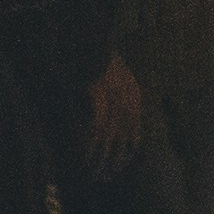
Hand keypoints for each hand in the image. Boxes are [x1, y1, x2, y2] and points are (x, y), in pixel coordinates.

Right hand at [82, 52, 145, 179]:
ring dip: (98, 165)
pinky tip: (80, 163)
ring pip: (106, 148)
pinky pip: (90, 140)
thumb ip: (115, 86)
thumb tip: (105, 102)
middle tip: (103, 177)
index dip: (124, 155)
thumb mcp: (114, 67)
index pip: (133, 137)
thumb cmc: (95, 48)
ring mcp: (112, 110)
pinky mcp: (95, 110)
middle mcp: (127, 109)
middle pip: (120, 147)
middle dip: (112, 164)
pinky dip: (85, 154)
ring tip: (91, 176)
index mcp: (133, 99)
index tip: (117, 166)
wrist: (89, 36)